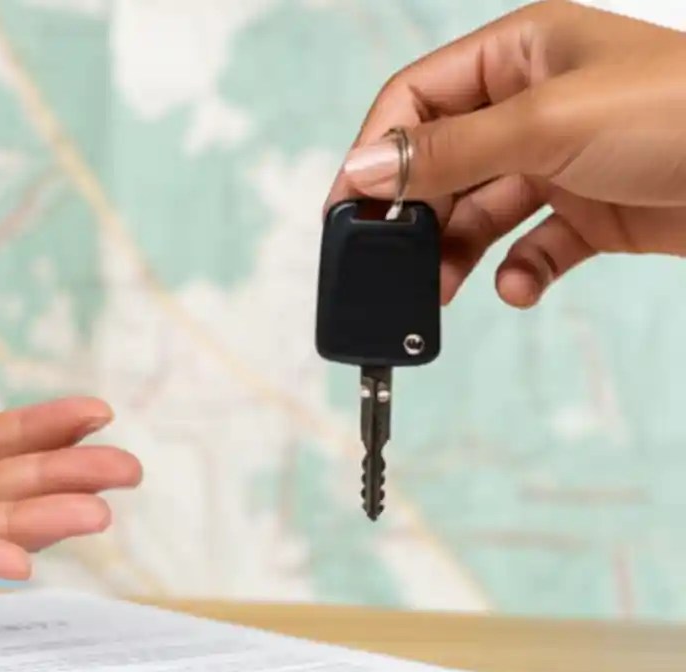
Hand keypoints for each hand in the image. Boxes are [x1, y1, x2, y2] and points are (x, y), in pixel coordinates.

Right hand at [326, 0, 685, 308]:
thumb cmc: (684, 114)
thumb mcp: (548, 125)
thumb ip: (448, 152)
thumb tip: (363, 171)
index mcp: (520, 53)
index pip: (417, 97)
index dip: (377, 148)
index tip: (348, 207)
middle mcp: (535, 104)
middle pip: (443, 160)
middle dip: (415, 213)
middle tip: (388, 261)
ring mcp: (564, 159)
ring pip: (480, 210)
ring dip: (455, 251)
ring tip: (440, 290)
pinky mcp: (594, 212)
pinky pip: (533, 246)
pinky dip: (517, 271)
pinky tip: (516, 286)